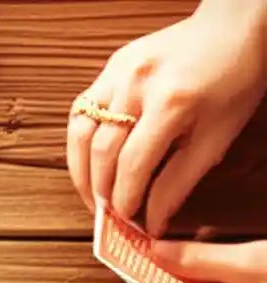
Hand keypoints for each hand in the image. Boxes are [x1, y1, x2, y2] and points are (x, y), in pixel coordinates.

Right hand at [66, 0, 266, 235]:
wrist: (233, 28)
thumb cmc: (234, 80)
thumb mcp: (217, 136)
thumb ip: (180, 180)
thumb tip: (153, 219)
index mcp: (171, 102)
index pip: (132, 165)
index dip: (125, 199)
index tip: (127, 223)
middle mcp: (137, 84)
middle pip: (101, 151)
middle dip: (100, 191)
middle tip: (106, 216)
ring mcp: (118, 71)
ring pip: (80, 131)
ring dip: (80, 169)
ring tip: (91, 194)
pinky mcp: (110, 66)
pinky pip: (82, 109)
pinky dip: (81, 140)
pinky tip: (90, 159)